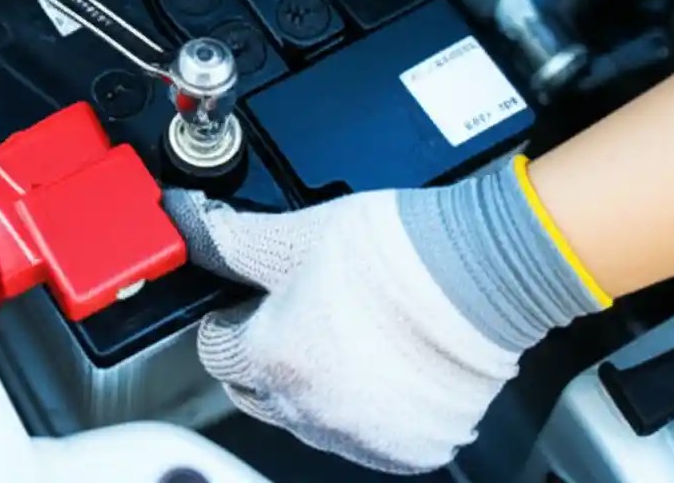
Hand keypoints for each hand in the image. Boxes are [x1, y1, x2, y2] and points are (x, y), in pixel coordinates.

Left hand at [162, 158, 606, 472]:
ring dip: (312, 385)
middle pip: (256, 391)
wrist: (484, 273)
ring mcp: (361, 437)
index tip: (248, 306)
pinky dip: (364, 409)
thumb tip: (189, 224)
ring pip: (307, 418)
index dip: (230, 321)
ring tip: (347, 333)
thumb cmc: (398, 254)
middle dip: (263, 356)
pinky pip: (363, 437)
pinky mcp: (407, 449)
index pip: (216, 352)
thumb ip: (232, 240)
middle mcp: (311, 410)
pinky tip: (380, 366)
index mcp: (274, 360)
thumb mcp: (296, 234)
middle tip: (296, 315)